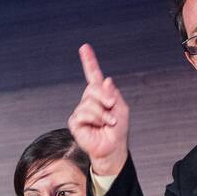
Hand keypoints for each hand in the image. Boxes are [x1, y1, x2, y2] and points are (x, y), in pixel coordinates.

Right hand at [68, 43, 129, 176]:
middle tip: (112, 107)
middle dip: (105, 97)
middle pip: (93, 88)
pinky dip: (95, 119)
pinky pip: (83, 113)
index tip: (84, 48)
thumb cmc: (117, 130)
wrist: (112, 148)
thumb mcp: (121, 108)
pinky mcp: (75, 121)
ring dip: (103, 113)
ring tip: (108, 122)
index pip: (93, 75)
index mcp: (100, 95)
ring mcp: (81, 110)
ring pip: (89, 102)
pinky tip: (97, 126)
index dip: (89, 61)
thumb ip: (113, 94)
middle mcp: (89, 100)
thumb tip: (105, 80)